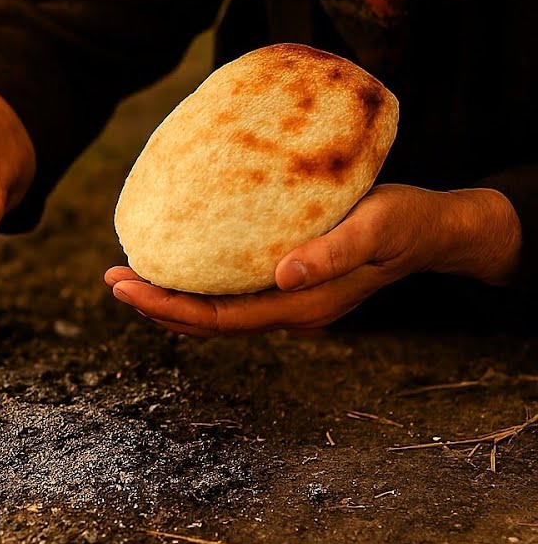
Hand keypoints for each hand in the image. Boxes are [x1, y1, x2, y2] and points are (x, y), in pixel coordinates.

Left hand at [104, 184, 522, 336]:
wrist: (434, 230)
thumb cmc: (405, 222)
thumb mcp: (374, 227)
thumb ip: (332, 252)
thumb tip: (280, 276)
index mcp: (299, 306)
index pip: (218, 318)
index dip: (167, 308)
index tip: (126, 286)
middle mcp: (287, 311)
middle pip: (207, 321)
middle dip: (155, 304)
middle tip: (110, 278)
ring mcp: (288, 300)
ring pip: (217, 310)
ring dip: (171, 297)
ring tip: (129, 275)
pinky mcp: (289, 282)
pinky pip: (231, 292)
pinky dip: (197, 284)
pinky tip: (177, 261)